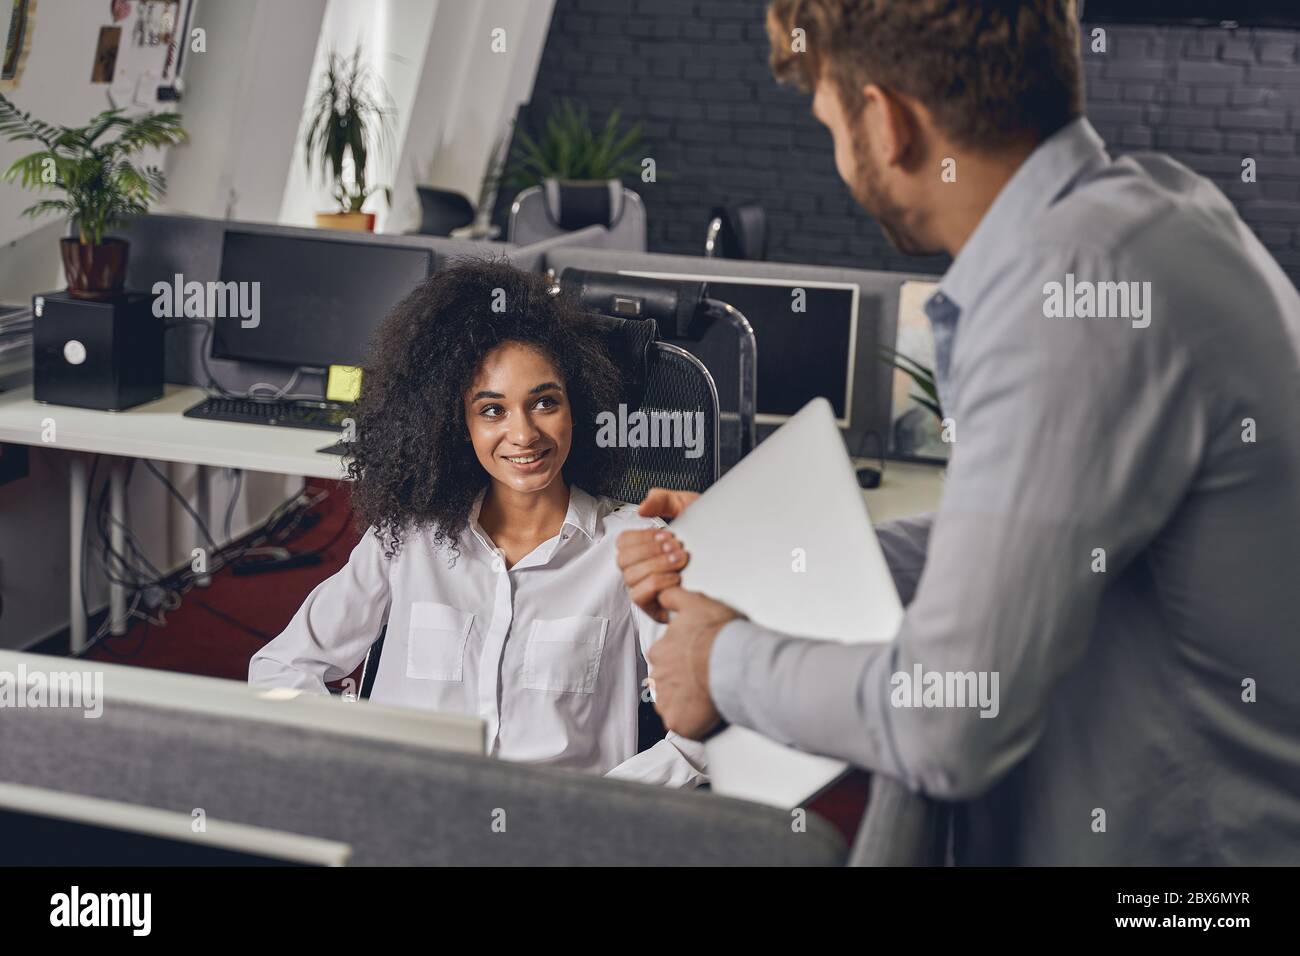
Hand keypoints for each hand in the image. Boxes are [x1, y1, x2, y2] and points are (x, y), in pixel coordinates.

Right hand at [616, 488, 700, 622]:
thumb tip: (642, 508)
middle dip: (650, 550)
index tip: (665, 535)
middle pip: (623, 559)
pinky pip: (639, 596)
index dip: (642, 537)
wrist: (733, 552)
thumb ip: (662, 500)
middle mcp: (642, 567)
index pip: (623, 542)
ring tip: (680, 560)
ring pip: (630, 577)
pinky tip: (677, 577)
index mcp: (645, 546)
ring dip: (656, 565)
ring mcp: (647, 588)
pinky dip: (656, 583)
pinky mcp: (654, 606)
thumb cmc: (709, 532)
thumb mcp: (686, 506)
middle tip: (675, 547)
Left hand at [646, 587, 740, 739]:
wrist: (734, 662)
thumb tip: (663, 593)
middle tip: (705, 677)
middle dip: (683, 681)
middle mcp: (659, 676)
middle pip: (668, 681)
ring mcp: (667, 701)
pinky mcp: (678, 722)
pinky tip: (707, 711)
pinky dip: (692, 721)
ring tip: (709, 695)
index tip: (697, 659)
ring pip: (672, 703)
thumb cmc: (720, 634)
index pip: (665, 657)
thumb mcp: (696, 603)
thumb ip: (674, 598)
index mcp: (660, 650)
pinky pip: (681, 724)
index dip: (682, 659)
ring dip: (686, 701)